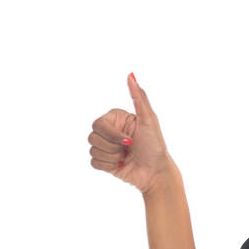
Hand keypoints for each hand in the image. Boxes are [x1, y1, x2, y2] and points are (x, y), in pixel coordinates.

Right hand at [88, 72, 173, 195]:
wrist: (155, 173)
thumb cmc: (155, 146)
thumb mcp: (149, 119)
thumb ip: (139, 97)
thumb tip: (131, 75)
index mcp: (117, 119)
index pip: (99, 124)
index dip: (112, 135)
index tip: (129, 141)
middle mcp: (110, 131)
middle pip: (92, 136)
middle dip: (112, 147)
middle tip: (128, 149)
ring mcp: (106, 146)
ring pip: (93, 150)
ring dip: (112, 157)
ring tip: (126, 157)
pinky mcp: (104, 162)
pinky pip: (94, 162)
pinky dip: (108, 166)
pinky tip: (121, 165)